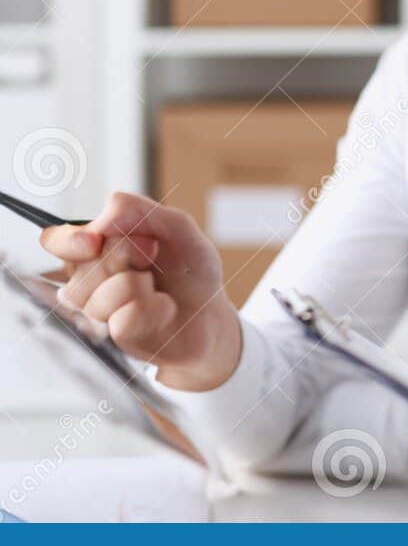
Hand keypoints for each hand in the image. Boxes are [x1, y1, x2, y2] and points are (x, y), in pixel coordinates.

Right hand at [38, 191, 241, 391]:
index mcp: (101, 247)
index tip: (93, 241)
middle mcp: (93, 278)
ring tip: (157, 285)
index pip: (56, 240)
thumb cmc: (192, 271)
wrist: (213, 314)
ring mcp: (102, 308)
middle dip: (122, 255)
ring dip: (137, 285)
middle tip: (151, 253)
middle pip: (78, 267)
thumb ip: (142, 211)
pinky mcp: (118, 334)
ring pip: (96, 297)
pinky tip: (165, 308)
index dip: (68, 240)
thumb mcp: (179, 228)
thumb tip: (101, 218)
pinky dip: (153, 309)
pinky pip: (123, 320)